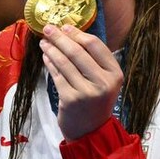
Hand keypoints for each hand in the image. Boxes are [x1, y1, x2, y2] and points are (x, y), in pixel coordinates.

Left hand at [38, 24, 123, 140]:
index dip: (78, 33)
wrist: (90, 132)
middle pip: (77, 52)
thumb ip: (94, 60)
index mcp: (115, 74)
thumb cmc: (96, 101)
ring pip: (64, 62)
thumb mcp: (104, 81)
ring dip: (51, 49)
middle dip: (60, 38)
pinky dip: (49, 63)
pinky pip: (56, 75)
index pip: (95, 45)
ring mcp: (86, 92)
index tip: (65, 26)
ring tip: (44, 42)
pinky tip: (45, 57)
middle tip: (48, 28)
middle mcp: (103, 82)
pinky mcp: (70, 100)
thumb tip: (70, 32)